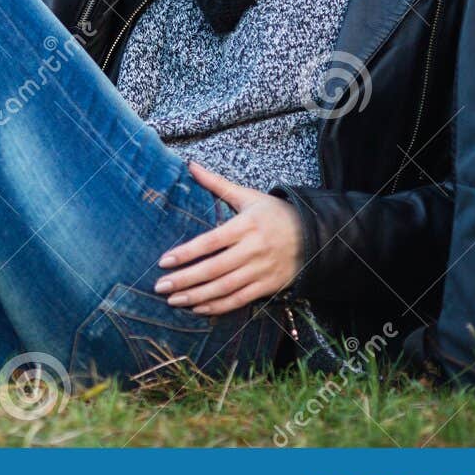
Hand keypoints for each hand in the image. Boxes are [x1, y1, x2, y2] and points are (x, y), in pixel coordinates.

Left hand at [153, 161, 302, 315]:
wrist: (314, 235)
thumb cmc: (275, 213)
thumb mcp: (249, 196)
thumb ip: (217, 184)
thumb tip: (191, 166)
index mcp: (246, 226)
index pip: (211, 242)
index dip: (186, 253)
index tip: (164, 261)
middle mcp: (253, 250)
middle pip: (214, 268)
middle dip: (185, 280)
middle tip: (160, 287)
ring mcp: (261, 270)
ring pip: (225, 287)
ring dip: (197, 296)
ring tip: (174, 300)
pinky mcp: (268, 286)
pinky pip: (240, 299)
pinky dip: (218, 306)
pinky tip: (198, 308)